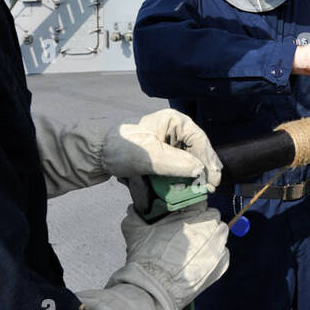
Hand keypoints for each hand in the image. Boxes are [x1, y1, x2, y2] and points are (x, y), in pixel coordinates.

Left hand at [103, 109, 222, 189]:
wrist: (96, 154)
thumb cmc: (121, 148)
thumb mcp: (150, 156)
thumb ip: (177, 164)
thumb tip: (200, 172)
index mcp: (173, 120)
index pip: (199, 140)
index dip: (209, 160)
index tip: (213, 179)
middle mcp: (173, 129)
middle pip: (197, 150)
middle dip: (204, 168)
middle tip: (211, 187)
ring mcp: (166, 142)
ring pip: (189, 158)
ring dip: (195, 174)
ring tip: (203, 189)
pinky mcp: (160, 155)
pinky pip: (178, 165)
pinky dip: (183, 176)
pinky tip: (189, 187)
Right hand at [117, 203, 229, 309]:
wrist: (154, 289)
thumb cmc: (147, 259)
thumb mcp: (135, 230)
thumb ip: (136, 215)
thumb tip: (133, 209)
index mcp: (193, 214)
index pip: (199, 201)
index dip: (190, 209)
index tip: (184, 216)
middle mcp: (210, 227)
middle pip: (212, 217)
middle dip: (202, 222)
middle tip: (187, 233)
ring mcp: (218, 246)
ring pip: (220, 234)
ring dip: (210, 238)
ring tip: (193, 249)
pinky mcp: (222, 265)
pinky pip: (222, 254)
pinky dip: (213, 256)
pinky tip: (197, 263)